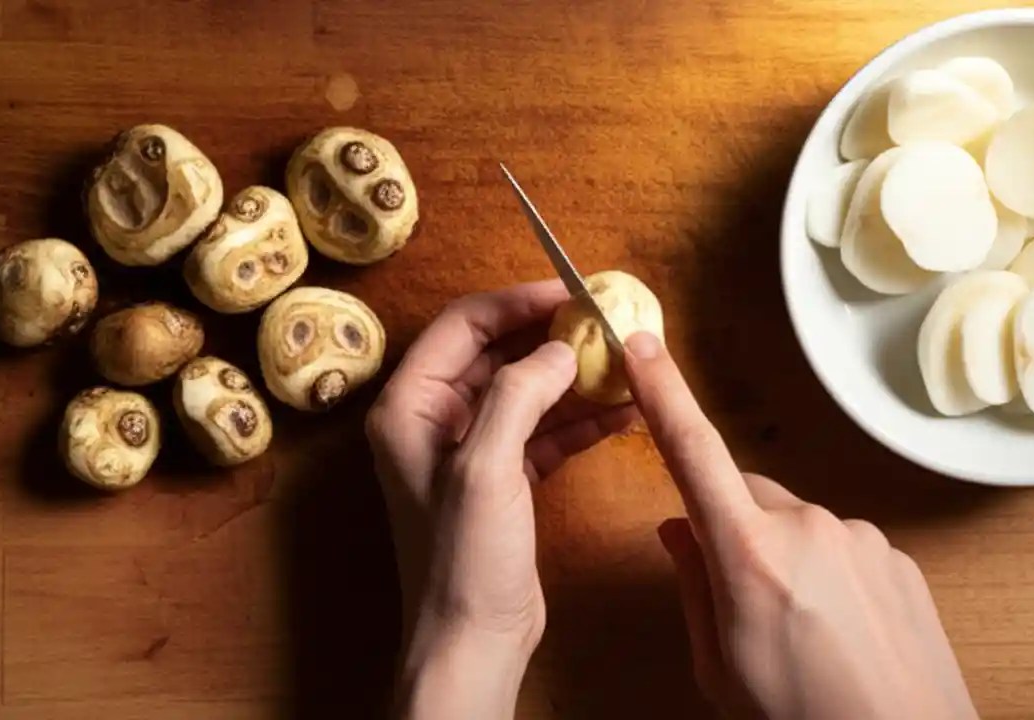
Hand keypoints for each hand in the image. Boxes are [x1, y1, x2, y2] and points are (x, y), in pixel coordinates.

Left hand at [366, 280, 637, 719]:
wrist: (473, 641)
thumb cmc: (463, 559)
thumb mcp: (485, 467)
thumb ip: (518, 395)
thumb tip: (561, 346)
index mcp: (409, 406)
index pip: (462, 325)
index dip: (516, 302)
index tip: (570, 291)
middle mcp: (434, 420)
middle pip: (496, 353)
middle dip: (550, 335)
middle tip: (603, 320)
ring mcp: (470, 450)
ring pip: (526, 391)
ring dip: (572, 376)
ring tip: (623, 360)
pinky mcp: (504, 478)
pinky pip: (545, 431)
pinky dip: (581, 419)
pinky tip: (624, 410)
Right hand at [624, 332, 978, 719]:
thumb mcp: (719, 668)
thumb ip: (693, 587)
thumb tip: (679, 531)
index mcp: (749, 556)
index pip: (693, 454)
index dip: (663, 394)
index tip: (642, 346)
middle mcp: (809, 528)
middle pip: (746, 496)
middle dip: (730, 528)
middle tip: (737, 600)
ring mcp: (861, 538)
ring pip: (797, 525)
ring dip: (784, 558)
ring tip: (798, 631)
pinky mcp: (896, 556)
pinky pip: (843, 547)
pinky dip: (829, 575)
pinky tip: (838, 632)